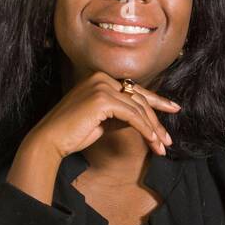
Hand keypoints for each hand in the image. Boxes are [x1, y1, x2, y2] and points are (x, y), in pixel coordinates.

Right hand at [8, 71, 180, 203]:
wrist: (51, 140)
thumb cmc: (74, 132)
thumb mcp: (104, 120)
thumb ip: (122, 114)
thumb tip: (144, 119)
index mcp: (100, 78)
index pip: (134, 90)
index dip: (156, 101)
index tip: (173, 108)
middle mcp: (102, 78)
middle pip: (139, 99)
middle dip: (157, 120)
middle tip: (168, 139)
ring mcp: (102, 86)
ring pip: (138, 108)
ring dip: (153, 130)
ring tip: (162, 147)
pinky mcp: (103, 99)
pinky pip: (132, 116)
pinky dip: (145, 129)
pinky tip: (152, 141)